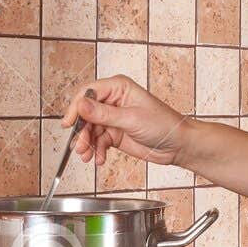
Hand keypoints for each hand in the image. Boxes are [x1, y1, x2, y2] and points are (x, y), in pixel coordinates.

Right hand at [60, 75, 189, 167]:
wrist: (178, 145)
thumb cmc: (164, 125)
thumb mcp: (131, 118)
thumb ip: (104, 114)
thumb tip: (81, 105)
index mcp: (119, 87)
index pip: (88, 93)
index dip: (76, 107)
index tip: (69, 123)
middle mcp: (113, 101)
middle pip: (86, 113)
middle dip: (81, 131)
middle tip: (80, 146)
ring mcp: (113, 118)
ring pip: (90, 129)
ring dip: (87, 144)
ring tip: (88, 156)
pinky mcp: (115, 133)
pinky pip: (98, 141)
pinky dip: (96, 151)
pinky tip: (99, 159)